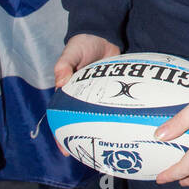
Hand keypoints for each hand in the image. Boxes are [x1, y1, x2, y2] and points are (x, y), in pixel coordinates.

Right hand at [53, 34, 119, 154]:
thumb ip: (64, 65)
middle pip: (81, 123)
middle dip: (85, 140)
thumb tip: (60, 82)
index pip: (61, 118)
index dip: (61, 135)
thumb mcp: (71, 52)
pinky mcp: (116, 90)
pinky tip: (128, 127)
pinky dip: (120, 116)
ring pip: (100, 118)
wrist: (102, 32)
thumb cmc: (82, 43)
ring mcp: (100, 95)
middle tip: (91, 155)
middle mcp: (84, 97)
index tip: (65, 151)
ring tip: (111, 147)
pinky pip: (117, 106)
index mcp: (68, 92)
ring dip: (105, 131)